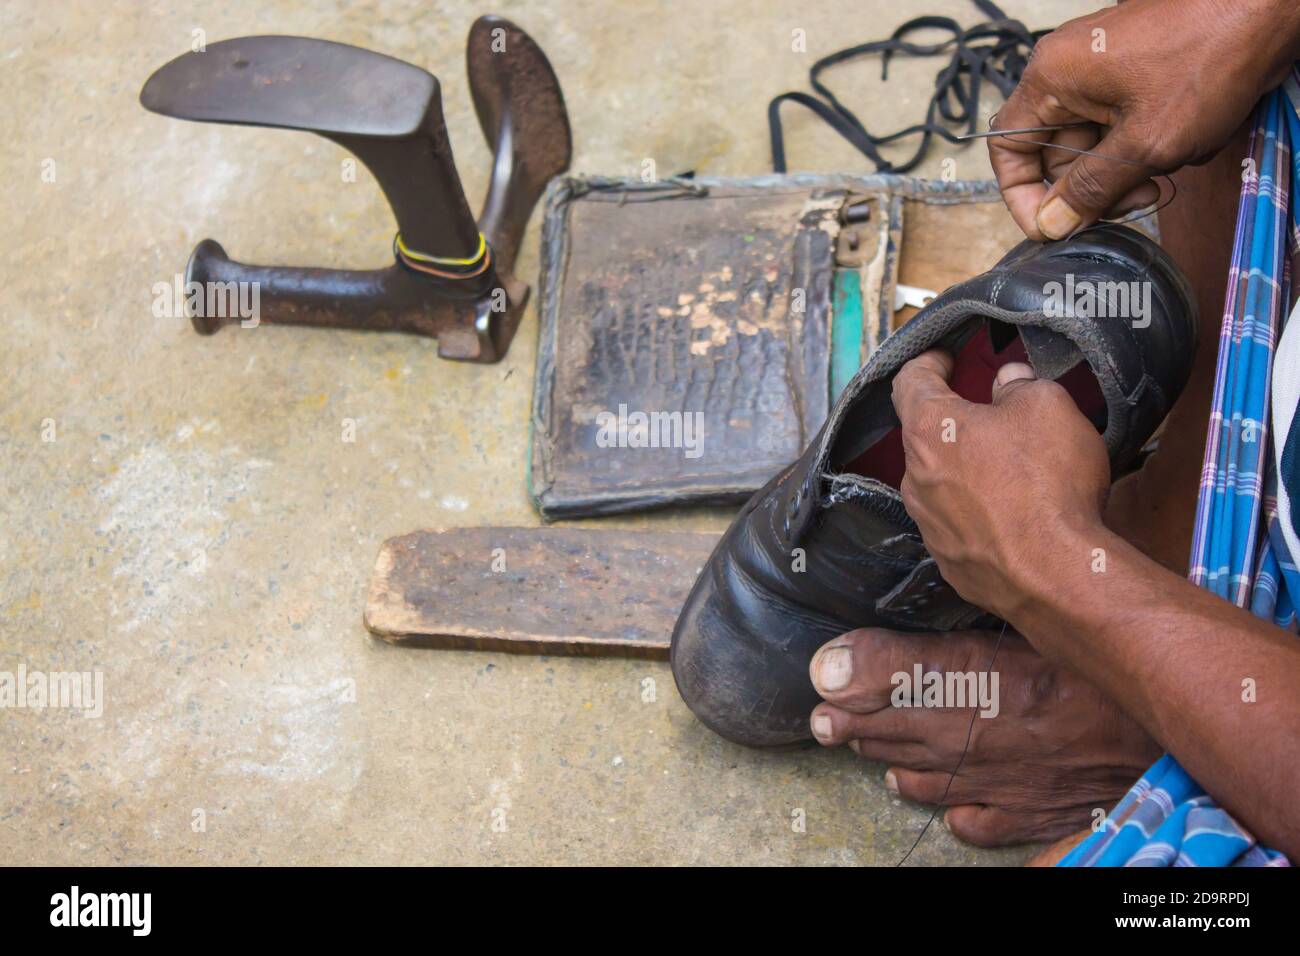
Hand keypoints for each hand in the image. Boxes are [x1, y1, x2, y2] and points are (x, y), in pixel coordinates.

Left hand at [806, 626, 1159, 845]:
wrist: (1152, 742)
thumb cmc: (1079, 678)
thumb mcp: (986, 646)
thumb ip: (900, 658)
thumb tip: (826, 668)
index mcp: (945, 699)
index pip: (868, 697)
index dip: (839, 693)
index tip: (818, 689)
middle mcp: (957, 749)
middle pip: (887, 740)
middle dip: (853, 728)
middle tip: (826, 721)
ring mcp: (988, 787)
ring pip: (917, 779)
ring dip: (890, 761)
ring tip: (869, 750)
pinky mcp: (1021, 815)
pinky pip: (967, 821)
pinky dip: (948, 808)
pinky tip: (941, 797)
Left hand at [890, 351, 1108, 619]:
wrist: (1056, 575)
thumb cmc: (1048, 485)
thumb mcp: (1047, 406)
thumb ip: (1020, 385)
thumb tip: (1007, 383)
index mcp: (929, 429)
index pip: (910, 381)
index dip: (927, 363)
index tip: (942, 358)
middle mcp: (915, 477)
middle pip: (926, 436)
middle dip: (955, 422)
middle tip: (992, 416)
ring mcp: (928, 524)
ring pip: (940, 482)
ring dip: (967, 470)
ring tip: (1013, 471)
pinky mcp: (948, 560)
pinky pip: (959, 523)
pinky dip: (979, 512)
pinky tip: (1013, 515)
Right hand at [990, 0, 1299, 239]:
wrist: (1271, 8)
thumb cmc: (1212, 55)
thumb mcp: (1146, 143)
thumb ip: (1091, 190)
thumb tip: (1052, 223)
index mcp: (1052, 79)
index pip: (1008, 150)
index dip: (1023, 197)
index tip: (1052, 227)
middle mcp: (1066, 70)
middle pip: (1051, 152)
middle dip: (1087, 189)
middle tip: (1129, 204)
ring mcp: (1099, 70)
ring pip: (1088, 144)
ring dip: (1118, 173)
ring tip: (1159, 178)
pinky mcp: (1130, 72)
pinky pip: (1117, 125)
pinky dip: (1140, 148)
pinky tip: (1175, 150)